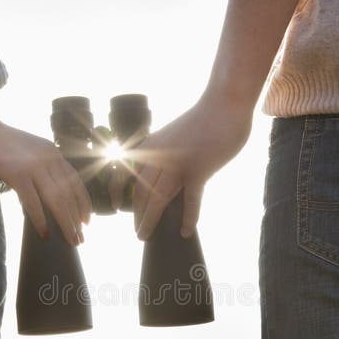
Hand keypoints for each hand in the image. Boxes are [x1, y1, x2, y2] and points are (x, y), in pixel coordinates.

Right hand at [0, 97, 91, 244]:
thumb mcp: (27, 149)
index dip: (83, 202)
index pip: (75, 180)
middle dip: (77, 219)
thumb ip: (39, 165)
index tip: (86, 220)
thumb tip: (45, 191)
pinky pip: (33, 202)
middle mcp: (48, 157)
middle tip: (80, 239)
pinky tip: (45, 234)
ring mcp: (34, 165)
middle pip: (69, 194)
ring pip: (57, 200)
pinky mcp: (17, 174)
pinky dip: (41, 220)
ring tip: (71, 240)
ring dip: (66, 223)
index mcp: (52, 151)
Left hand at [130, 91, 251, 240]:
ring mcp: (178, 163)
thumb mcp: (174, 134)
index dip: (116, 190)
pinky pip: (191, 200)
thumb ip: (167, 152)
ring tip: (144, 235)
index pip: (124, 171)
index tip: (113, 205)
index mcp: (151, 144)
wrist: (225, 103)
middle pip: (140, 190)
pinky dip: (189, 218)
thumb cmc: (204, 118)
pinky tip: (186, 231)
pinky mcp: (199, 169)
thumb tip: (164, 172)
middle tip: (137, 231)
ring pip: (157, 198)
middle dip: (136, 213)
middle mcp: (159, 154)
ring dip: (149, 219)